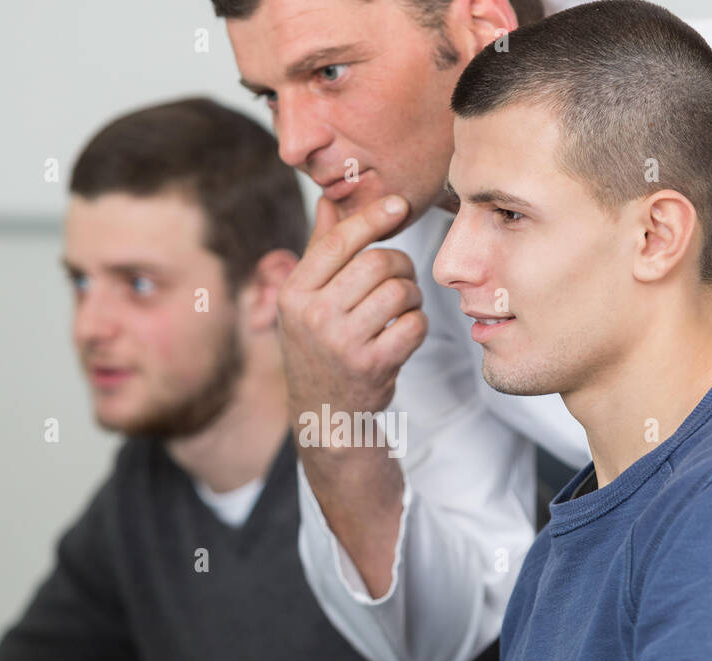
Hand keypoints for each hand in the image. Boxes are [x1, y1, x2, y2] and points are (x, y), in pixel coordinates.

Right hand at [277, 194, 427, 428]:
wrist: (325, 411)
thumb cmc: (318, 345)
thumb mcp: (305, 300)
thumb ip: (319, 250)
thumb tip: (328, 198)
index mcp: (294, 294)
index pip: (337, 243)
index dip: (371, 218)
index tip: (397, 204)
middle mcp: (314, 317)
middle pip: (376, 263)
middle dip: (400, 263)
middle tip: (402, 275)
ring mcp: (343, 344)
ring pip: (399, 291)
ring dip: (412, 293)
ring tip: (404, 302)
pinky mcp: (373, 365)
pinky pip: (414, 324)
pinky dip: (417, 322)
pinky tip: (405, 329)